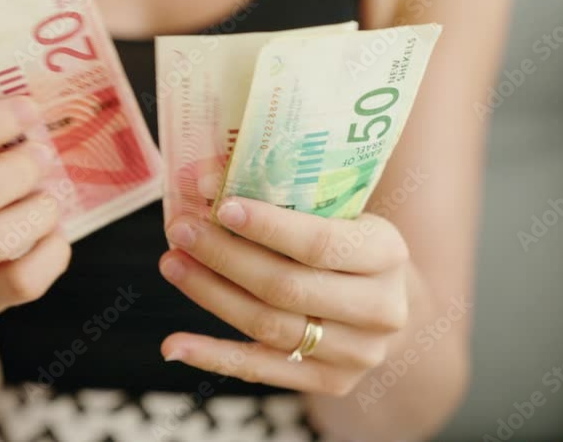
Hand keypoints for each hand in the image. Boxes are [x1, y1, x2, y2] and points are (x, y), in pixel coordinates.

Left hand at [159, 197, 409, 395]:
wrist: (389, 303)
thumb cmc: (349, 243)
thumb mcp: (339, 212)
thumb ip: (283, 197)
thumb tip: (203, 178)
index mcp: (387, 253)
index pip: (320, 243)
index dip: (267, 226)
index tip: (220, 207)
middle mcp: (381, 308)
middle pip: (287, 287)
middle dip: (225, 257)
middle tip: (181, 231)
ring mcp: (357, 352)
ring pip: (269, 326)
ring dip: (211, 295)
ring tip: (173, 264)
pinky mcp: (331, 382)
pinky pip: (260, 369)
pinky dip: (212, 356)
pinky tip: (174, 345)